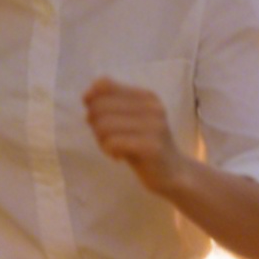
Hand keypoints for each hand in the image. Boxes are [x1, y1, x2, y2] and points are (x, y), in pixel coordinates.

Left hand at [84, 77, 182, 193]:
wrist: (172, 173)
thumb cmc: (144, 145)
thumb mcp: (128, 120)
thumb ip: (110, 105)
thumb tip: (86, 96)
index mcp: (146, 96)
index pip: (104, 85)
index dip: (91, 101)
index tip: (96, 119)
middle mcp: (152, 107)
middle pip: (100, 106)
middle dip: (94, 125)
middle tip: (105, 139)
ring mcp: (154, 126)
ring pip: (103, 125)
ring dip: (101, 141)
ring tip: (111, 149)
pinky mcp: (151, 146)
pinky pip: (112, 142)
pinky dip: (108, 151)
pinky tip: (118, 157)